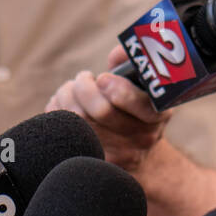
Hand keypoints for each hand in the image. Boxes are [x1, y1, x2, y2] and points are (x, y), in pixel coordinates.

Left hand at [46, 44, 170, 172]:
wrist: (136, 153)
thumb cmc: (133, 108)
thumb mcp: (142, 88)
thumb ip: (131, 65)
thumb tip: (119, 53)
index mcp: (159, 113)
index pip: (142, 105)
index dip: (118, 89)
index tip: (102, 78)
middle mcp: (143, 138)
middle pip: (103, 111)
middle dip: (84, 87)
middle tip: (84, 79)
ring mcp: (119, 155)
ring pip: (80, 120)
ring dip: (66, 96)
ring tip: (70, 90)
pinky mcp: (95, 162)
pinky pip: (66, 133)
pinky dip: (57, 113)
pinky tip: (63, 107)